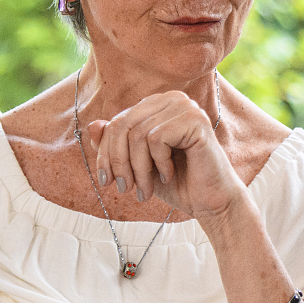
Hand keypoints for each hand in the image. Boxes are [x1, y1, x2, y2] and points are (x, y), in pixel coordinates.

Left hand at [87, 90, 244, 222]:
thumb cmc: (177, 183)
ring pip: (137, 134)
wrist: (210, 202)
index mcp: (158, 105)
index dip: (106, 153)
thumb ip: (115, 145)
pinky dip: (158, 163)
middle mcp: (172, 99)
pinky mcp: (196, 120)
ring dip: (138, 169)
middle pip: (123, 125)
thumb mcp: (137, 165)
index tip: (105, 182)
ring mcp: (186, 106)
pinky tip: (169, 174)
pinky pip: (156, 138)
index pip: (118, 122)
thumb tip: (93, 125)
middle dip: (118, 162)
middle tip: (125, 189)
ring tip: (146, 190)